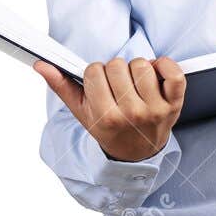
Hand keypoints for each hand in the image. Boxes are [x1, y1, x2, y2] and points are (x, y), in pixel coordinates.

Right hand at [33, 56, 185, 162]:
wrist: (137, 151)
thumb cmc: (108, 127)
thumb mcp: (83, 112)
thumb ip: (61, 86)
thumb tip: (41, 64)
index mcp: (106, 117)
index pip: (94, 71)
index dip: (95, 74)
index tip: (99, 85)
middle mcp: (131, 114)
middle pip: (117, 65)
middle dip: (114, 71)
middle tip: (117, 87)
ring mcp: (155, 109)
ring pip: (141, 65)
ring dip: (136, 69)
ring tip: (134, 85)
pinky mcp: (174, 104)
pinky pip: (172, 72)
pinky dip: (164, 65)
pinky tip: (155, 73)